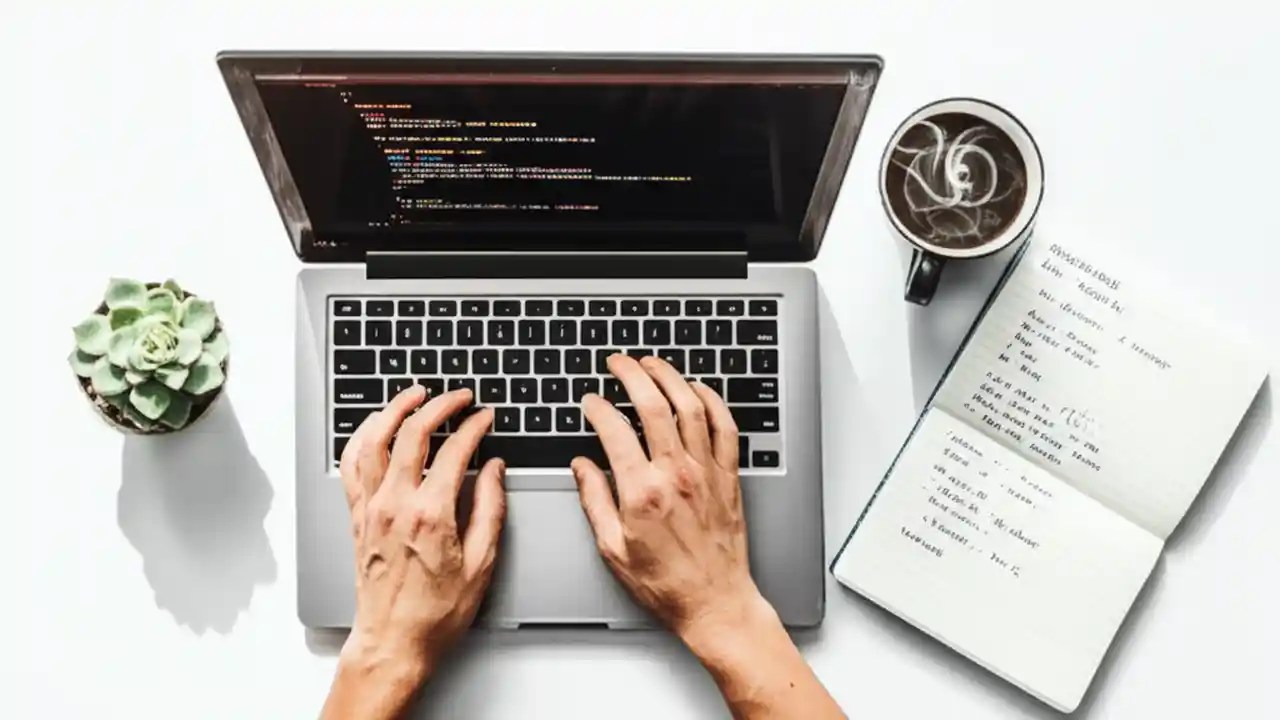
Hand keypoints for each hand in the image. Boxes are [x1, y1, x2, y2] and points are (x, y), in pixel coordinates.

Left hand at [322, 386, 503, 719]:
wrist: (392, 642)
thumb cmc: (435, 614)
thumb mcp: (481, 564)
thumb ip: (489, 509)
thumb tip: (493, 471)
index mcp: (430, 515)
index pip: (454, 451)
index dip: (474, 426)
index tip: (485, 417)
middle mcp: (394, 505)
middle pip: (412, 433)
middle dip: (439, 405)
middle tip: (458, 397)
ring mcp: (370, 509)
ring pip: (373, 440)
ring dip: (394, 410)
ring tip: (414, 395)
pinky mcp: (357, 517)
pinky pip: (351, 465)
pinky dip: (363, 437)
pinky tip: (375, 428)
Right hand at [571, 354, 772, 640]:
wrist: (713, 601)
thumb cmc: (665, 583)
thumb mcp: (613, 548)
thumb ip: (594, 500)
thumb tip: (582, 466)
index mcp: (641, 492)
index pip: (614, 430)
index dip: (598, 407)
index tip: (590, 402)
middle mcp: (675, 475)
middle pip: (653, 405)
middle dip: (631, 374)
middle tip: (618, 363)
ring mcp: (705, 471)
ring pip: (690, 406)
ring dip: (669, 377)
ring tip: (652, 364)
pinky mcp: (727, 476)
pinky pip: (724, 426)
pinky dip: (711, 400)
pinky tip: (697, 389)